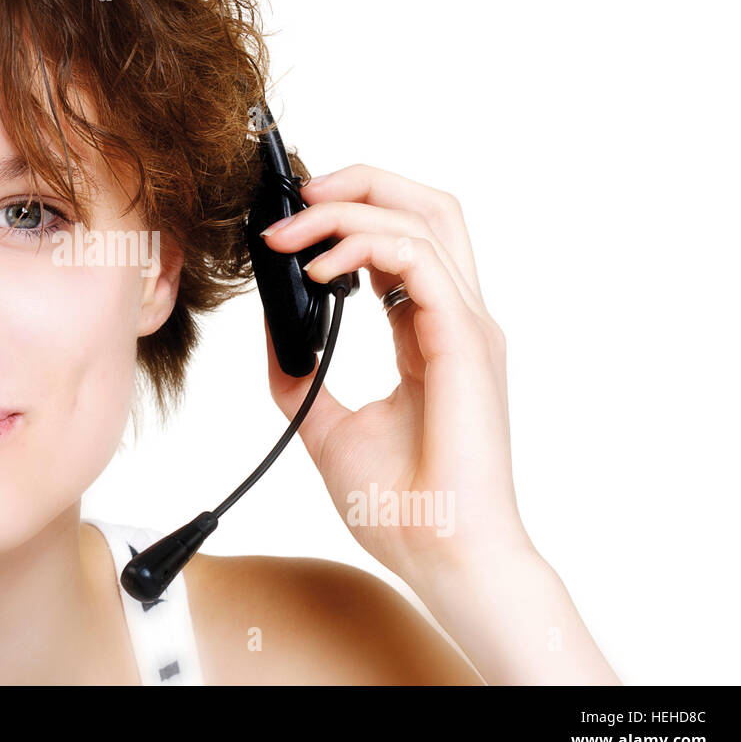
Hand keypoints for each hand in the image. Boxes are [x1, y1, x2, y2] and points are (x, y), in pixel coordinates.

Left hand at [259, 163, 533, 583]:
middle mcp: (455, 318)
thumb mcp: (328, 427)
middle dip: (358, 183)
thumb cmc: (404, 508)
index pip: (399, 241)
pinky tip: (321, 271)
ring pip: (423, 218)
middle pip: (425, 207)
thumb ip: (302, 376)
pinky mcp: (465, 341)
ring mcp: (467, 326)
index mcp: (428, 334)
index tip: (288, 222)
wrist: (443, 559)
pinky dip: (365, 246)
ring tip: (291, 233)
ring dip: (349, 209)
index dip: (347, 213)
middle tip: (295, 196)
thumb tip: (273, 334)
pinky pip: (418, 261)